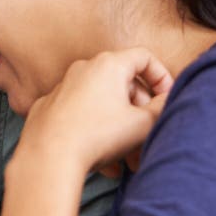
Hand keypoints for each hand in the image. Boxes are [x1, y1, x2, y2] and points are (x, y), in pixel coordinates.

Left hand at [19, 48, 172, 175]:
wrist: (48, 158)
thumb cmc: (98, 137)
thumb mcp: (144, 124)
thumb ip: (163, 107)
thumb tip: (169, 99)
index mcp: (108, 64)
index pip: (144, 57)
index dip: (162, 77)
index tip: (166, 100)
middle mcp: (81, 69)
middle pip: (121, 82)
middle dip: (139, 110)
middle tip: (148, 134)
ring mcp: (60, 88)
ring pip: (100, 102)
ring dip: (118, 125)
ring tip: (128, 158)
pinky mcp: (46, 108)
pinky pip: (78, 114)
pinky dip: (93, 129)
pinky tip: (101, 158)